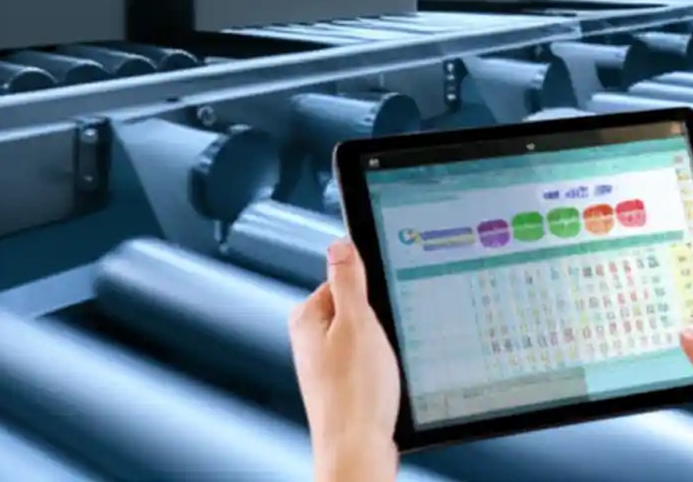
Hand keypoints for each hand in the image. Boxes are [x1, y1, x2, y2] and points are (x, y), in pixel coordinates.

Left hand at [290, 239, 400, 481]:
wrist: (357, 449)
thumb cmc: (353, 395)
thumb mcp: (357, 323)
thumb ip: (348, 280)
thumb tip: (340, 243)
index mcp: (306, 317)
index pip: (343, 279)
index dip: (371, 290)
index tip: (384, 303)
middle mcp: (310, 340)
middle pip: (356, 308)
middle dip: (379, 320)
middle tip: (385, 339)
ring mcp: (326, 364)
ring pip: (366, 337)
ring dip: (382, 346)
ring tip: (384, 366)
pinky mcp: (343, 384)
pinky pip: (368, 361)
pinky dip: (382, 367)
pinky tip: (385, 382)